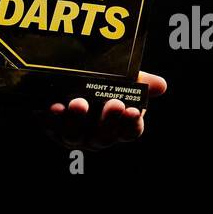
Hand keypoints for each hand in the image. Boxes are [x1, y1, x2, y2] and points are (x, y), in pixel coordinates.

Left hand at [37, 71, 166, 150]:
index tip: (132, 110)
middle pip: (105, 137)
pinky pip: (52, 126)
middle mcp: (97, 136)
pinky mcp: (51, 127)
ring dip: (78, 121)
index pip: (130, 131)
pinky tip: (56, 107)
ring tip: (80, 103)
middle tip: (114, 104)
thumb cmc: (101, 82)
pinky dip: (54, 118)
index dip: (131, 123)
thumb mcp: (121, 78)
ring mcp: (73, 135)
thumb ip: (139, 82)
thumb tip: (161, 85)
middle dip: (109, 121)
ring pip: (76, 136)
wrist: (67, 77)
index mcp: (118, 126)